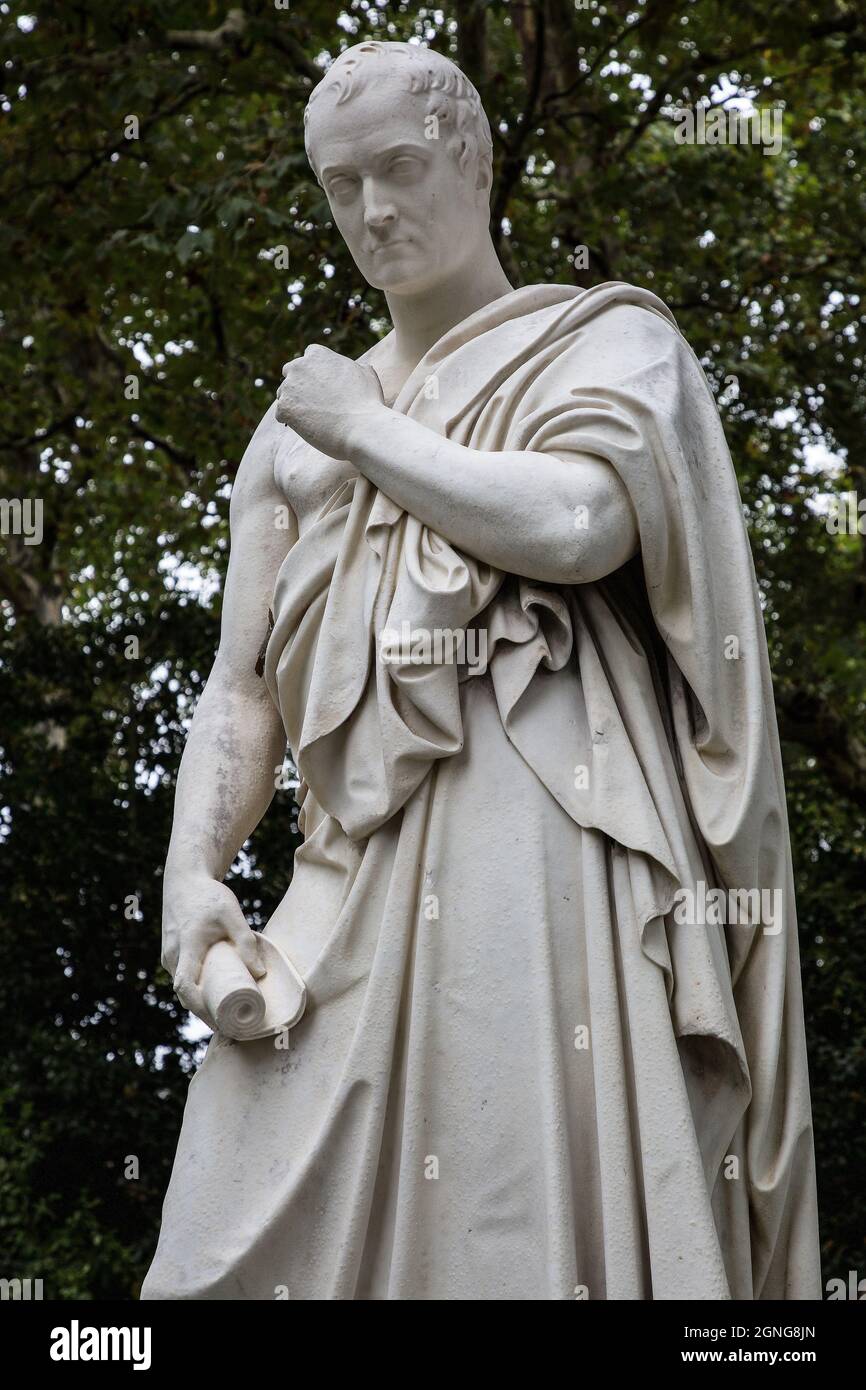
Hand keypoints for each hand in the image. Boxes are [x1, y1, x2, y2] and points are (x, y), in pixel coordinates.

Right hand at [161, 870, 265, 1029]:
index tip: (219, 1021)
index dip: (201, 1008)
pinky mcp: (172, 953)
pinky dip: (195, 990)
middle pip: (185, 994)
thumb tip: (260, 973)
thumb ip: (245, 941)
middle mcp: (173, 955)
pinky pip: (183, 977)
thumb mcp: (232, 913)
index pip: (187, 987)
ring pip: (183, 986)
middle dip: (204, 1013)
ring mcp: (170, 955)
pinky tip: (211, 998)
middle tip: (228, 1027)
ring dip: (200, 1002)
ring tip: (224, 1016)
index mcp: (186, 947)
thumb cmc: (209, 896)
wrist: (185, 879)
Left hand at [275, 343, 384, 456]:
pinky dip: (292, 421)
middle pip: (290, 373)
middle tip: (313, 402)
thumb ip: (355, 366)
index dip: (314, 372)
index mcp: (317, 354)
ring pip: (284, 394)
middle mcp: (299, 366)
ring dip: (294, 404)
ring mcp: (288, 387)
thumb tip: (356, 366)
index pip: (307, 358)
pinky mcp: (284, 408)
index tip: (321, 386)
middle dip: (299, 385)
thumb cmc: (368, 403)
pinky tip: (308, 427)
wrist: (362, 428)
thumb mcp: (367, 374)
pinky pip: (281, 414)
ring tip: (315, 418)